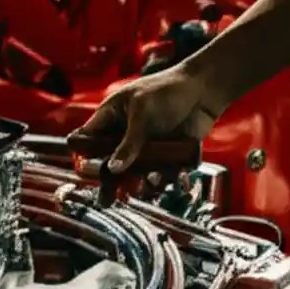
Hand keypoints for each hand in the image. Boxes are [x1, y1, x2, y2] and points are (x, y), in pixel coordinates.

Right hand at [66, 66, 222, 187]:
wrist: (206, 90)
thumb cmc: (168, 89)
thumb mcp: (143, 112)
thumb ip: (129, 142)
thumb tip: (112, 169)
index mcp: (112, 117)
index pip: (88, 138)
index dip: (83, 155)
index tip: (85, 171)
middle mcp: (125, 135)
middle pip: (108, 163)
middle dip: (109, 181)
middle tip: (106, 199)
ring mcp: (145, 147)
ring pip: (134, 174)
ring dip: (137, 183)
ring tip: (143, 186)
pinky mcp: (165, 157)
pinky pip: (158, 175)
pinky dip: (160, 181)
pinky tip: (161, 180)